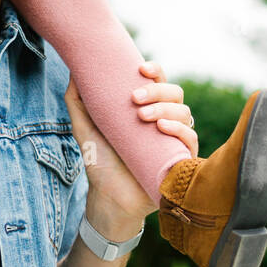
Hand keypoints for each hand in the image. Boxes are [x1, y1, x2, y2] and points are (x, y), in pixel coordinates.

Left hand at [64, 61, 194, 233]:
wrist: (108, 198)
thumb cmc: (100, 161)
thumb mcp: (84, 128)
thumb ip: (77, 100)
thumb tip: (74, 70)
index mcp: (146, 108)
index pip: (159, 82)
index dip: (155, 71)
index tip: (140, 67)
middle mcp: (164, 120)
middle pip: (174, 93)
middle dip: (157, 90)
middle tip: (134, 98)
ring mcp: (174, 139)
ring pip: (184, 112)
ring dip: (165, 108)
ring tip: (143, 117)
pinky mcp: (181, 159)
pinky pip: (191, 138)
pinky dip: (179, 129)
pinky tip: (161, 128)